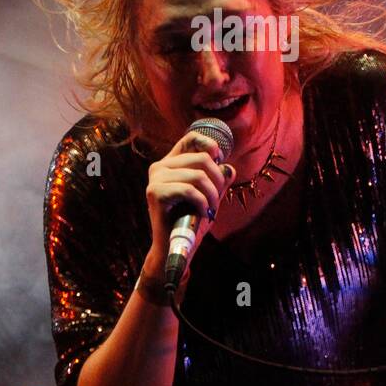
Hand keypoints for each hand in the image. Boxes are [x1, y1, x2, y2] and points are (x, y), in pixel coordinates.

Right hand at [144, 130, 234, 268]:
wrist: (173, 246)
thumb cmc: (190, 221)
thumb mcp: (208, 197)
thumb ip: (218, 181)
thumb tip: (230, 168)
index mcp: (170, 163)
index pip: (190, 139)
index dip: (210, 145)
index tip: (219, 161)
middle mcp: (159, 167)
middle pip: (201, 158)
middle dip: (217, 179)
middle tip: (217, 198)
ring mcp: (155, 179)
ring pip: (198, 175)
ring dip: (212, 194)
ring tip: (211, 208)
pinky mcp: (155, 193)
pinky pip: (189, 190)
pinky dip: (202, 202)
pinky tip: (202, 212)